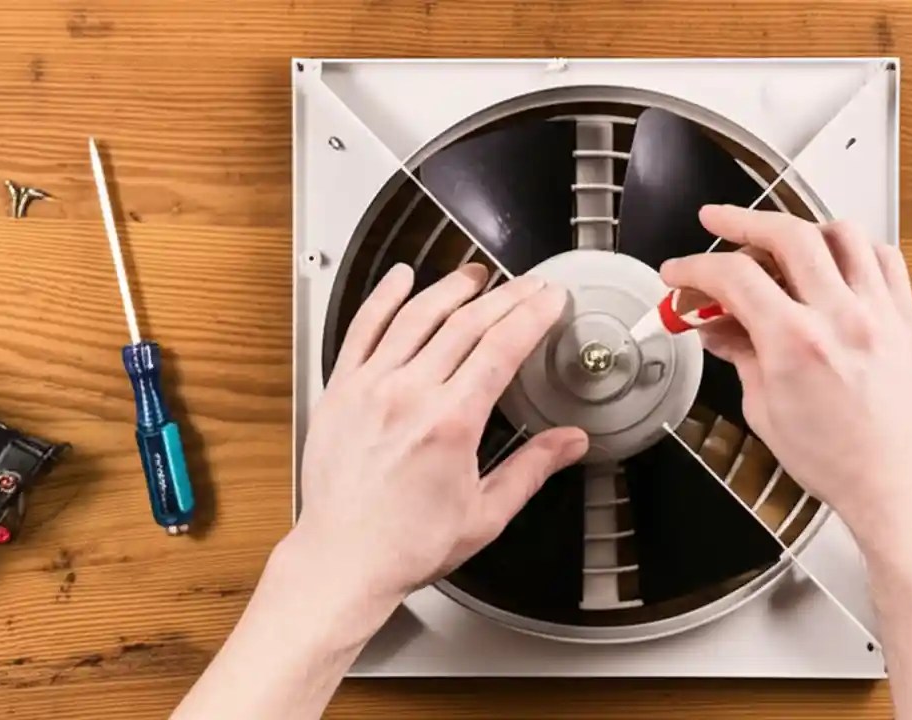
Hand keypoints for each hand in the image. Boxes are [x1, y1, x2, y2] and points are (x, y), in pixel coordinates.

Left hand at [293, 263, 587, 605]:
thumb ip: (532, 468)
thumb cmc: (407, 545)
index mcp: (450, 423)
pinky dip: (383, 298)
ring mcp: (370, 387)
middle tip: (528, 285)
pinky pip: (362, 329)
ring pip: (416, 316)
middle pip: (465, 323)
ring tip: (475, 275)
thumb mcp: (486, 514)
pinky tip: (399, 278)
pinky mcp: (341, 390)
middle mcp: (408, 395)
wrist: (343, 560)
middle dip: (505, 296)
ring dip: (450, 288)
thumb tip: (571, 441)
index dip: (532, 314)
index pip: (501, 347)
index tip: (550, 299)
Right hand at [661, 205, 911, 535]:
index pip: (733, 278)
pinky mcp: (907, 318)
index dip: (693, 269)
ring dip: (801, 229)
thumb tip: (716, 327)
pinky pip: (884, 257)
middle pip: (786, 233)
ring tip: (779, 243)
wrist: (900, 487)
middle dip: (740, 220)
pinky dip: (853, 248)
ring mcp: (880, 312)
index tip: (677, 274)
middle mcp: (841, 317)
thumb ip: (740, 356)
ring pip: (841, 232)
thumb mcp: (765, 411)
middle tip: (716, 221)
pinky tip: (835, 262)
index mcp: (795, 344)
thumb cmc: (836, 463)